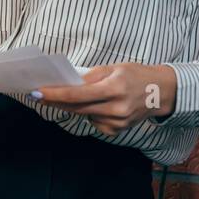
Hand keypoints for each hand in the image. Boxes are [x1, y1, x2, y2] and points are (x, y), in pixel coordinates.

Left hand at [33, 62, 176, 134]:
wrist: (162, 92)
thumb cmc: (136, 75)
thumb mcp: (114, 68)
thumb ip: (91, 76)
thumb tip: (66, 83)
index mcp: (114, 89)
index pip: (77, 94)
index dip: (54, 95)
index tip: (36, 92)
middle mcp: (116, 108)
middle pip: (76, 107)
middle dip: (55, 101)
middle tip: (38, 95)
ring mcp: (118, 122)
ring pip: (84, 115)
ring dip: (74, 106)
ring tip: (79, 96)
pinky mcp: (118, 130)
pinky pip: (94, 122)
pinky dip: (91, 113)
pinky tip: (100, 106)